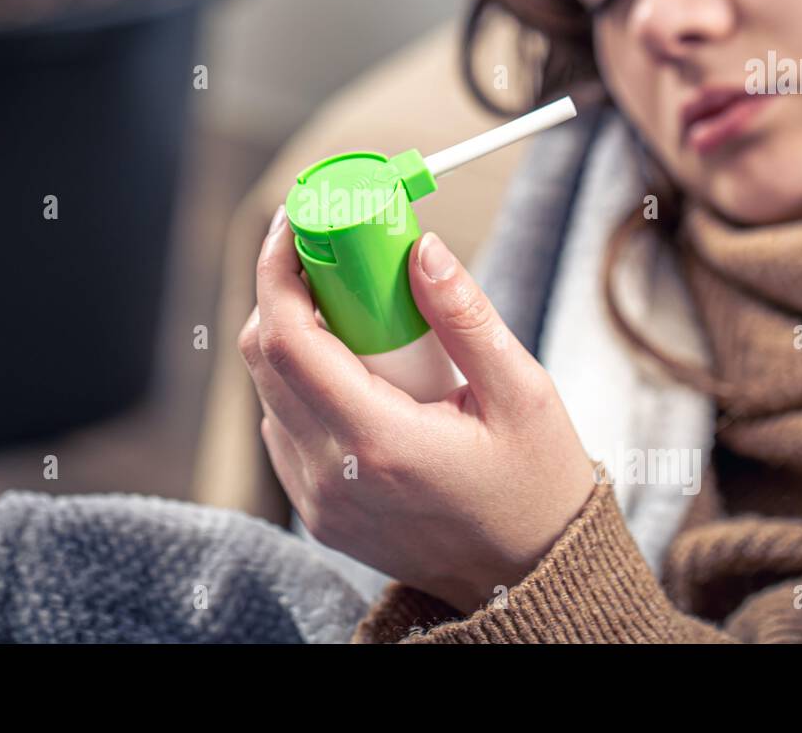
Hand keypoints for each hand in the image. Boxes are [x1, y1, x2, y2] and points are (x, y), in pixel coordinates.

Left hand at [237, 205, 598, 614]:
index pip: (289, 340)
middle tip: (335, 255)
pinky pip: (283, 426)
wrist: (525, 581)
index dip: (278, 269)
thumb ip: (466, 318)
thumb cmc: (536, 486)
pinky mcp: (316, 510)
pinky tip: (356, 371)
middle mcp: (331, 476)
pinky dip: (303, 382)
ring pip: (268, 390)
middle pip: (264, 358)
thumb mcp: (522, 395)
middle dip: (286, 291)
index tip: (299, 220)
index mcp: (378, 444)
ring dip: (295, 337)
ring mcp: (316, 499)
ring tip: (357, 313)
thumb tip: (420, 247)